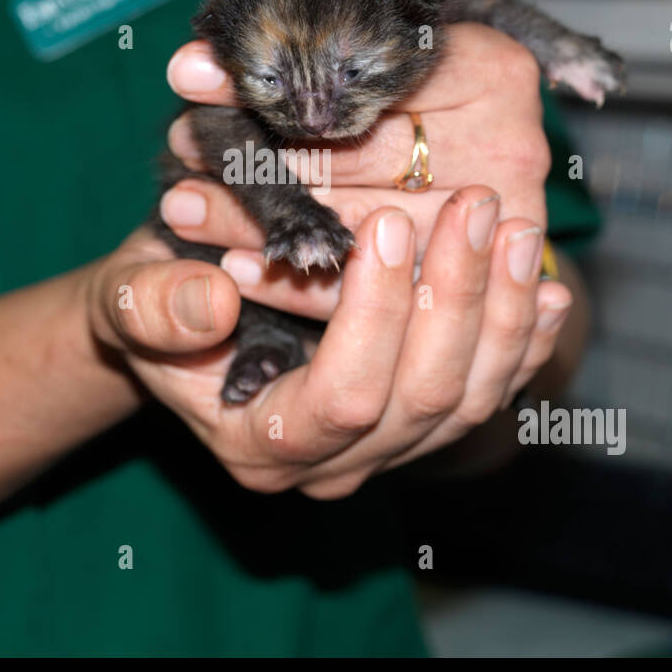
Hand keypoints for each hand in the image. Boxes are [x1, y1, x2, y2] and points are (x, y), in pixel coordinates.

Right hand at [87, 186, 559, 496]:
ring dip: (503, 312)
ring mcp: (386, 448)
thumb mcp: (123, 299)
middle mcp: (334, 463)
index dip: (375, 317)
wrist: (184, 319)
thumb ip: (150, 308)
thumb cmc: (151, 305)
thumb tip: (211, 304)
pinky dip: (525, 341)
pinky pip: (490, 393)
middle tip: (474, 208)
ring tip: (517, 229)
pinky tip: (548, 285)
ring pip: (470, 401)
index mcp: (262, 445)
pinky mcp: (421, 421)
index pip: (342, 400)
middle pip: (423, 400)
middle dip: (457, 299)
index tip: (386, 226)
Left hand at [161, 0, 573, 377]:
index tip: (184, 72)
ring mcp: (483, 225)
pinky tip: (231, 261)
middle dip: (248, 150)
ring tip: (178, 202)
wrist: (483, 181)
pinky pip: (360, 284)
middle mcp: (507, 150)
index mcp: (500, 70)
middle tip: (170, 146)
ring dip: (254, 217)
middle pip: (351, 151)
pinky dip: (294, 278)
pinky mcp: (455, 286)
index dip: (265, 72)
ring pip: (348, 223)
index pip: (361, 72)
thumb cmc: (444, 79)